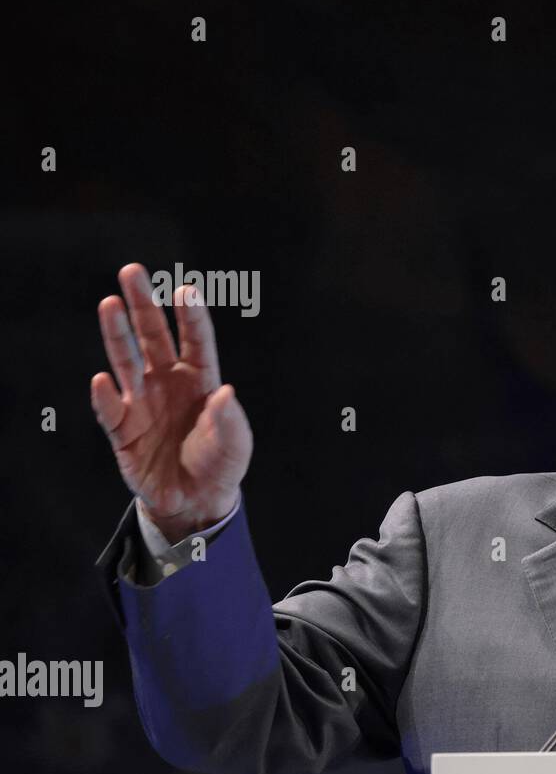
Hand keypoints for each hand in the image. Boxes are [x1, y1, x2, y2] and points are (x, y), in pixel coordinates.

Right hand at [90, 263, 252, 543]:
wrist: (195, 501)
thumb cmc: (219, 464)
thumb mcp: (235, 444)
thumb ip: (230, 420)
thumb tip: (226, 394)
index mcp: (200, 380)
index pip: (196, 342)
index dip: (191, 317)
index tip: (187, 290)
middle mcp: (168, 383)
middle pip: (153, 337)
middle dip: (143, 305)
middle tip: (132, 271)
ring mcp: (142, 402)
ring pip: (126, 361)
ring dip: (117, 334)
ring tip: (109, 304)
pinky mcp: (122, 430)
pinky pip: (110, 409)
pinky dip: (105, 395)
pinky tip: (102, 379)